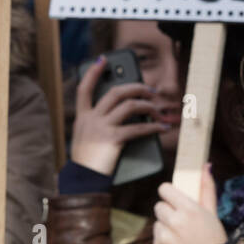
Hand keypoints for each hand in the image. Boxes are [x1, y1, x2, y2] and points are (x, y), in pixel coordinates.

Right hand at [70, 58, 164, 177]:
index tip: (103, 60)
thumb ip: (99, 124)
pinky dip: (153, 127)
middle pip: (115, 92)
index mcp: (82, 118)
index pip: (84, 89)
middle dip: (136, 87)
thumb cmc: (88, 163)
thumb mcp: (87, 139)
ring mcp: (101, 128)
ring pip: (129, 105)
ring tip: (157, 110)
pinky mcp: (113, 139)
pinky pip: (138, 128)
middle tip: (150, 91)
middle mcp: (90, 119)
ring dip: (147, 105)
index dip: (93, 72)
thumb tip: (125, 113)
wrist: (83, 183)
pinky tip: (162, 128)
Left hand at [152, 167, 226, 243]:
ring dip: (166, 226)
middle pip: (159, 206)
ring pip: (157, 222)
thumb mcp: (213, 214)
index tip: (173, 196)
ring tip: (181, 235)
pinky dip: (164, 240)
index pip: (165, 189)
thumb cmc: (214, 240)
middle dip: (168, 211)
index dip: (169, 192)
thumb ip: (207, 188)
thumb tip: (205, 165)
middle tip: (181, 219)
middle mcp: (175, 222)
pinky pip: (156, 238)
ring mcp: (165, 237)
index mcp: (189, 210)